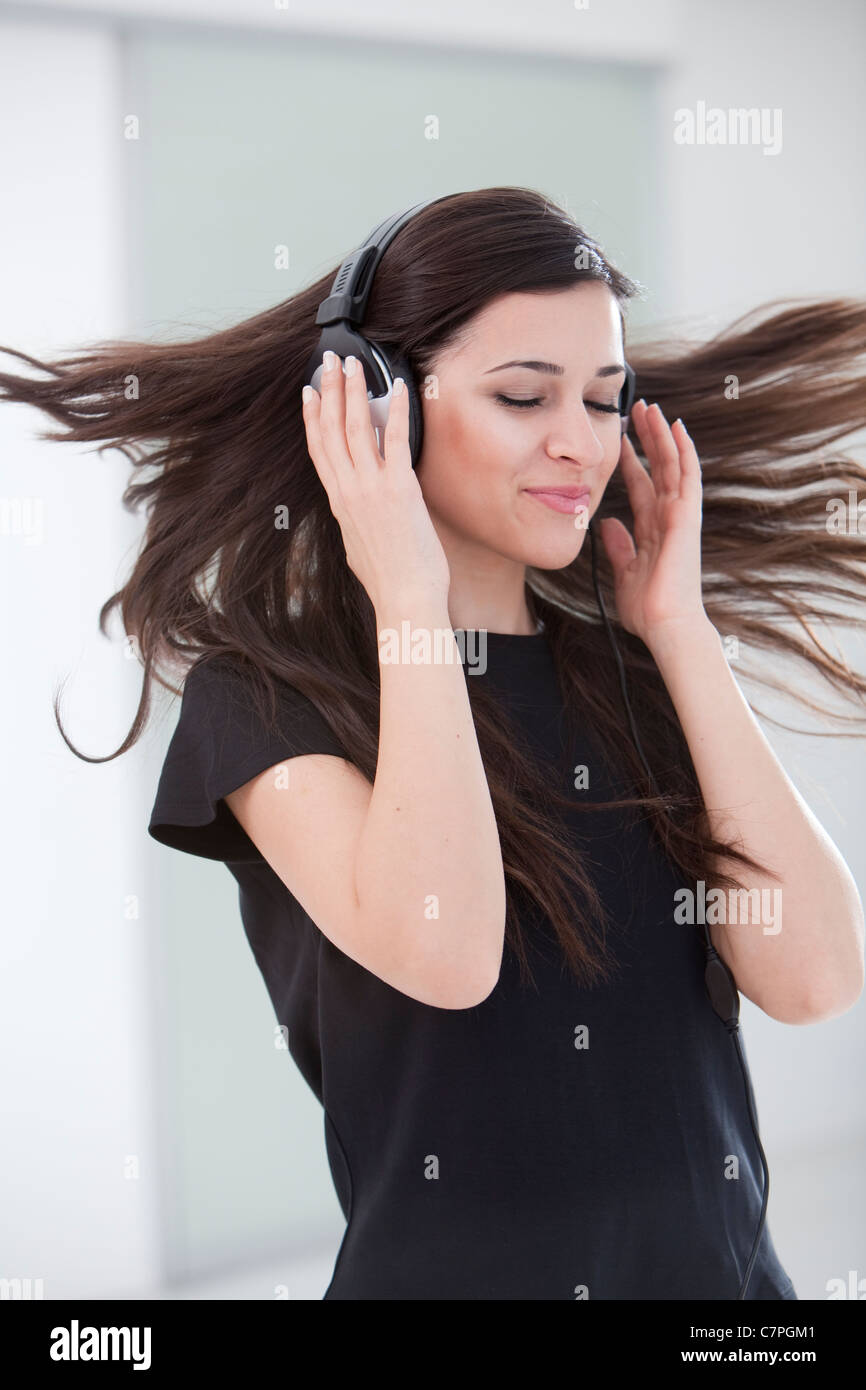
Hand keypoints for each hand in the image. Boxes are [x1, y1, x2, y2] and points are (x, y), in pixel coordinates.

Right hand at [301, 352, 450, 612]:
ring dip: (354, 390)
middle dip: (329, 390)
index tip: (309, 391)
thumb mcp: (358, 547)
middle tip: (328, 360)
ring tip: (353, 363)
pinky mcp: (399, 488)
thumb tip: (357, 512)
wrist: (404, 598)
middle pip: (331, 429)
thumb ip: (355, 521)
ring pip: (355, 427)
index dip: (312, 417)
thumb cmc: (388, 581)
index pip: (319, 449)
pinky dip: (395, 410)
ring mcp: (372, 487)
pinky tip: (398, 387)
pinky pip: (394, 439)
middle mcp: (349, 490)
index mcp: (339, 503)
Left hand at [596, 400, 706, 648]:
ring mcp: (681, 516)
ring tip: (652, 408)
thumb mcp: (625, 572)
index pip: (640, 486)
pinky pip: (688, 477)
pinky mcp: (688, 518)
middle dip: (647, 438)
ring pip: (672, 465)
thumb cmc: (648, 608)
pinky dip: (683, 452)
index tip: (618, 439)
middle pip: (658, 468)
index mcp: (653, 529)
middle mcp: (669, 518)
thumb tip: (608, 523)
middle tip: (636, 409)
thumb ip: (620, 546)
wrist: (665, 625)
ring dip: (662, 436)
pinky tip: (676, 428)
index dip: (630, 461)